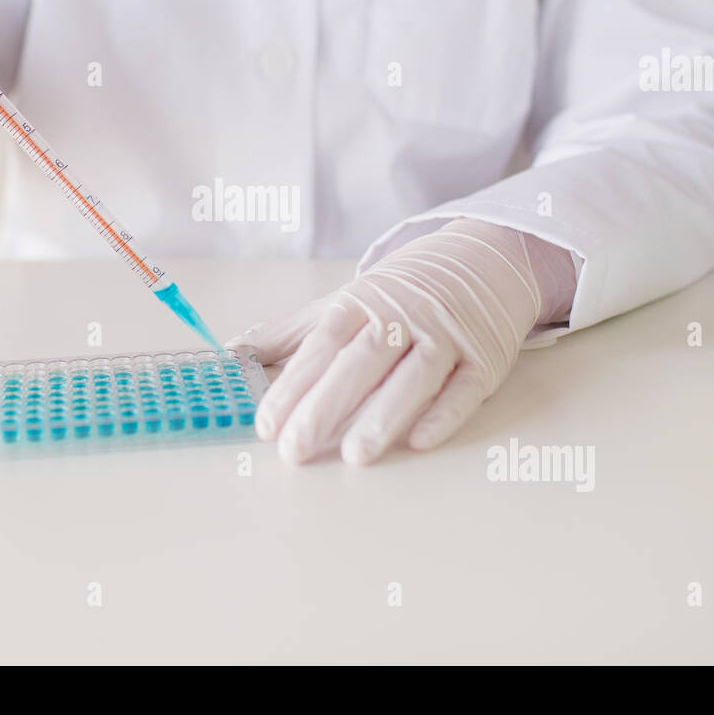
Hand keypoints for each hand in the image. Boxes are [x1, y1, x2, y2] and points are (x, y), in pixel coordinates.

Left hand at [233, 219, 574, 464]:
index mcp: (359, 303)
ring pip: (414, 376)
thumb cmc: (397, 294)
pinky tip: (419, 440)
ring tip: (355, 455)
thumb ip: (288, 333)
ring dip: (384, 415)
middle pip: (360, 362)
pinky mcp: (484, 357)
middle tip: (296, 449)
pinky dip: (443, 414)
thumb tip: (229, 354)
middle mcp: (401, 317)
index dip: (292, 385)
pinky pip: (464, 388)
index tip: (266, 424)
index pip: (320, 346)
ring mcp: (445, 336)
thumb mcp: (341, 303)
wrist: (480, 259)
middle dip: (326, 406)